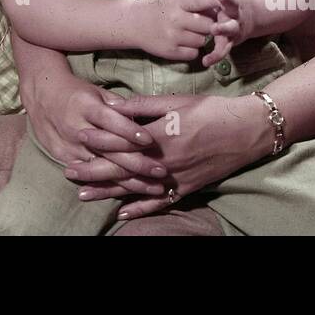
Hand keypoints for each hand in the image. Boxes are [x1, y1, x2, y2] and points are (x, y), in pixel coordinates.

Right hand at [24, 70, 169, 191]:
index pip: (112, 122)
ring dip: (129, 180)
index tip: (151, 141)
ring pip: (102, 168)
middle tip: (162, 172)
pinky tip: (128, 194)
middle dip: (138, 163)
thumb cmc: (76, 92)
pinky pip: (89, 175)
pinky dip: (109, 184)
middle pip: (110, 150)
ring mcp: (69, 146)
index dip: (131, 132)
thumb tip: (140, 117)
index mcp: (87, 107)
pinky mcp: (64, 157)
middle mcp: (77, 128)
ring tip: (153, 188)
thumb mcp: (96, 91)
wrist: (42, 95)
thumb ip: (118, 105)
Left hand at [68, 93, 272, 219]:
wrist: (246, 130)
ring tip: (84, 195)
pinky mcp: (187, 188)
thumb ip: (143, 105)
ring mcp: (175, 177)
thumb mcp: (175, 101)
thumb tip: (114, 105)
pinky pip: (160, 202)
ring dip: (109, 192)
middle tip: (69, 174)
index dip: (97, 142)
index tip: (77, 140)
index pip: (120, 142)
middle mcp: (164, 161)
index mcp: (159, 136)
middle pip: (122, 169)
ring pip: (136, 188)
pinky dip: (141, 208)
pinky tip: (123, 213)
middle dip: (93, 172)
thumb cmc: (210, 109)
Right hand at [129, 0, 216, 60]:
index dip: (218, 4)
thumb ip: (194, 3)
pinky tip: (182, 42)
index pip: (206, 2)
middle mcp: (177, 19)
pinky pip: (194, 53)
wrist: (133, 22)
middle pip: (209, 25)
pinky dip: (192, 49)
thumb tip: (219, 9)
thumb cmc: (158, 8)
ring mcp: (173, 37)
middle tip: (203, 23)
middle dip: (209, 25)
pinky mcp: (171, 52)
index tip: (225, 6)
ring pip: (202, 41)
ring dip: (200, 38)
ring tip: (188, 32)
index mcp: (179, 2)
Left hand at [198, 0, 255, 66]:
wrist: (252, 15)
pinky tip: (205, 61)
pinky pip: (223, 49)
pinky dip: (215, 56)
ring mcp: (234, 24)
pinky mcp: (231, 40)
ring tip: (215, 28)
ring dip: (223, 27)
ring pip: (230, 27)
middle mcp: (235, 8)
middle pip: (231, 3)